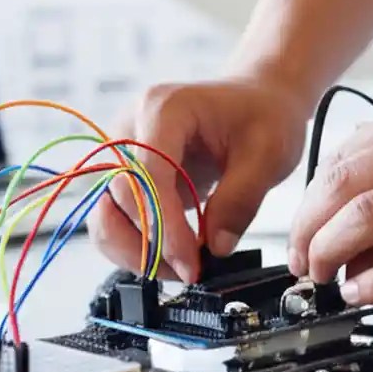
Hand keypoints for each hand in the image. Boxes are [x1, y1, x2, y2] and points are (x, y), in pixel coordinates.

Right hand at [90, 78, 311, 281]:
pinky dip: (136, 245)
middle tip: (190, 270)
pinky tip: (169, 256)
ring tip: (179, 268)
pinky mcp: (125, 176)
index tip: (191, 262)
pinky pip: (114, 219)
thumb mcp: (268, 153)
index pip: (148, 174)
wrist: (255, 101)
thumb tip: (216, 247)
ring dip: (135, 250)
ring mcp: (122, 152)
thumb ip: (240, 200)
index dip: (164, 225)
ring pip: (105, 214)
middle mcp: (129, 128)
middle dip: (151, 243)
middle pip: (118, 197)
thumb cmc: (261, 114)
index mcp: (163, 109)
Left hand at [289, 87, 372, 304]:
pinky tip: (364, 292)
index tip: (302, 232)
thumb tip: (333, 234)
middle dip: (308, 229)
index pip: (344, 154)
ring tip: (324, 278)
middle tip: (303, 262)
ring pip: (366, 216)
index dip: (311, 201)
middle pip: (343, 182)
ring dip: (330, 253)